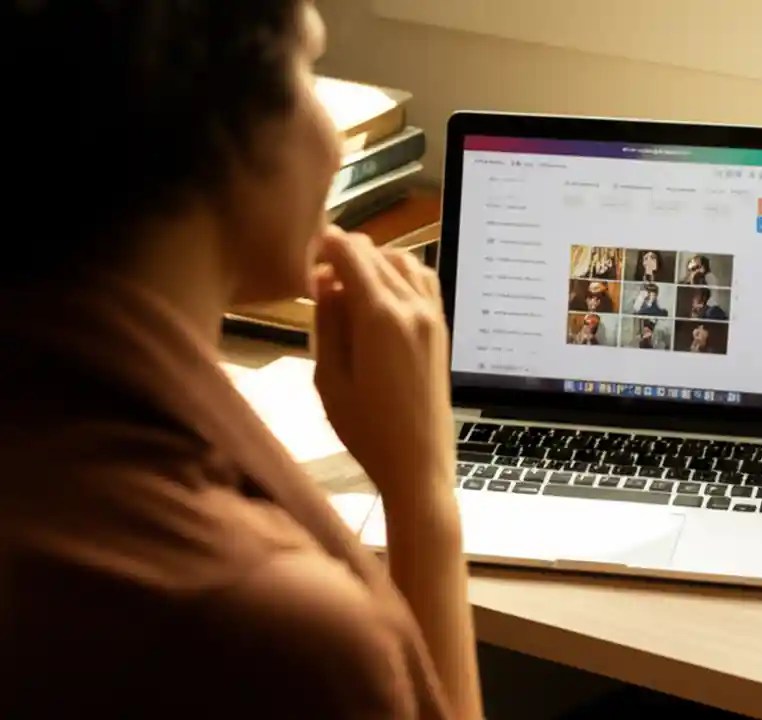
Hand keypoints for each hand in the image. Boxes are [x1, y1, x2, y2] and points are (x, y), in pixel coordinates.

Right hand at [310, 227, 456, 510]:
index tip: (304, 250)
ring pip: (404, 260)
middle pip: (377, 253)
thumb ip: (327, 322)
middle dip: (345, 253)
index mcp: (381, 316)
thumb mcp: (329, 378)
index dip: (325, 243)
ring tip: (347, 283)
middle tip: (318, 275)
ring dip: (375, 260)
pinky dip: (400, 272)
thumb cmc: (366, 430)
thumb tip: (325, 279)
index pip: (351, 253)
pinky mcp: (442, 328)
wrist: (418, 463)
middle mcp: (412, 307)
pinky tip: (380, 292)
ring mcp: (433, 316)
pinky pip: (424, 280)